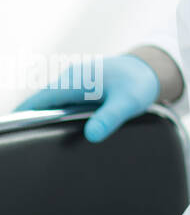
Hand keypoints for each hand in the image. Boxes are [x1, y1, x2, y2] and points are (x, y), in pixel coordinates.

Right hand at [16, 55, 159, 141]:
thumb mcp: (128, 102)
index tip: (12, 135)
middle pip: (39, 104)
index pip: (37, 102)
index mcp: (73, 82)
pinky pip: (61, 103)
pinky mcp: (80, 88)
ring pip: (50, 104)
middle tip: (23, 146)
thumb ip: (110, 118)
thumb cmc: (139, 83)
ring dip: (43, 119)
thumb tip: (92, 135)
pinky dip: (56, 116)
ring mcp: (74, 83)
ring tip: (37, 144)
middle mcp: (69, 80)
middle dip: (30, 122)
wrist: (150, 68)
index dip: (22, 118)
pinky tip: (59, 132)